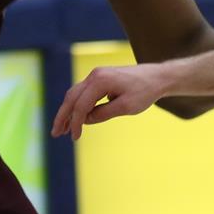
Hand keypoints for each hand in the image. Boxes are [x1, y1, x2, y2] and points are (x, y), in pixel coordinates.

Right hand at [51, 61, 174, 140]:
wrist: (157, 77)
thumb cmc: (145, 91)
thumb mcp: (126, 107)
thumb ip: (104, 113)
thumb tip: (86, 120)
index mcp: (100, 80)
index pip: (81, 104)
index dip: (76, 123)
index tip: (75, 138)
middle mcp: (95, 75)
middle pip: (71, 97)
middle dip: (63, 116)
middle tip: (55, 133)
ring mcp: (96, 75)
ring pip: (75, 94)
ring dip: (68, 111)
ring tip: (62, 129)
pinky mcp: (100, 79)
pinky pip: (83, 93)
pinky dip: (77, 105)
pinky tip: (75, 118)